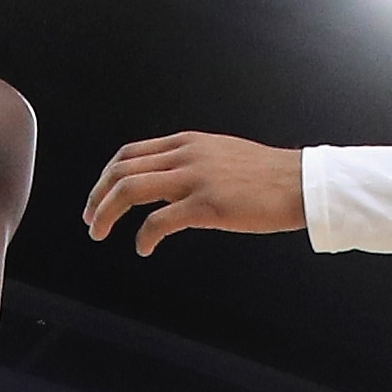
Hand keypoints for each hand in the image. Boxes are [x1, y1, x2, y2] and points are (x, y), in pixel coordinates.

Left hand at [81, 132, 305, 253]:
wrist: (300, 183)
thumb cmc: (266, 176)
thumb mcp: (219, 155)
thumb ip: (189, 163)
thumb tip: (164, 183)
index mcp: (186, 142)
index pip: (129, 153)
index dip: (106, 177)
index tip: (98, 197)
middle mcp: (185, 154)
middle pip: (122, 170)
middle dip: (97, 197)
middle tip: (91, 221)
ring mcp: (195, 178)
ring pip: (131, 190)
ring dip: (107, 213)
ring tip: (100, 233)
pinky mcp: (207, 204)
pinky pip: (159, 221)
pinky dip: (143, 237)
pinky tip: (144, 248)